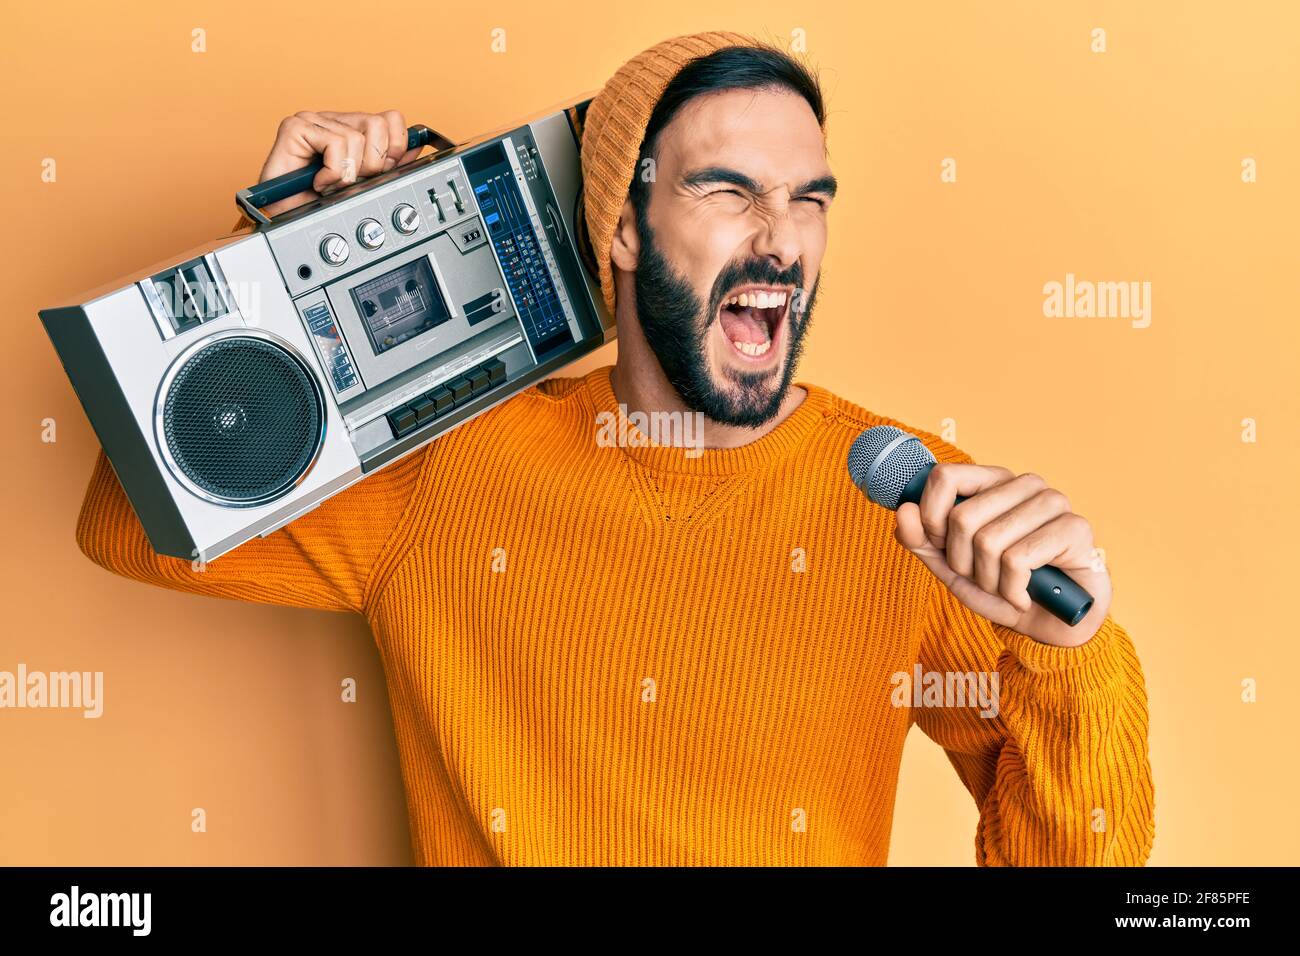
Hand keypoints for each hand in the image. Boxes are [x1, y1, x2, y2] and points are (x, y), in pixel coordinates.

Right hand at [255, 109, 422, 217]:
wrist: (286, 219)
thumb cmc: (319, 203)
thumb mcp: (366, 183)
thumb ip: (390, 165)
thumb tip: (416, 149)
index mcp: (351, 128)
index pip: (391, 119)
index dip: (393, 149)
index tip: (377, 173)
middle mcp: (334, 120)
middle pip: (379, 124)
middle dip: (374, 164)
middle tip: (352, 181)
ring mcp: (314, 120)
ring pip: (358, 137)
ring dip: (349, 173)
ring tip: (332, 184)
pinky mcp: (296, 126)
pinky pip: (337, 144)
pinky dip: (334, 172)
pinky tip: (319, 181)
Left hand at [893, 463, 1112, 646]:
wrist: (1049, 625)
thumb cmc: (1000, 588)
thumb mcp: (951, 567)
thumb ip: (922, 540)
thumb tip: (903, 510)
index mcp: (992, 482)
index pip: (945, 477)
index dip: (932, 519)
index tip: (943, 547)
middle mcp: (1023, 484)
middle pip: (962, 518)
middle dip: (963, 562)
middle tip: (983, 578)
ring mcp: (1053, 502)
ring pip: (989, 541)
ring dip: (988, 580)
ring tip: (1006, 588)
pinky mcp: (1075, 528)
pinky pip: (1018, 560)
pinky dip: (1012, 590)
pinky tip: (1024, 597)